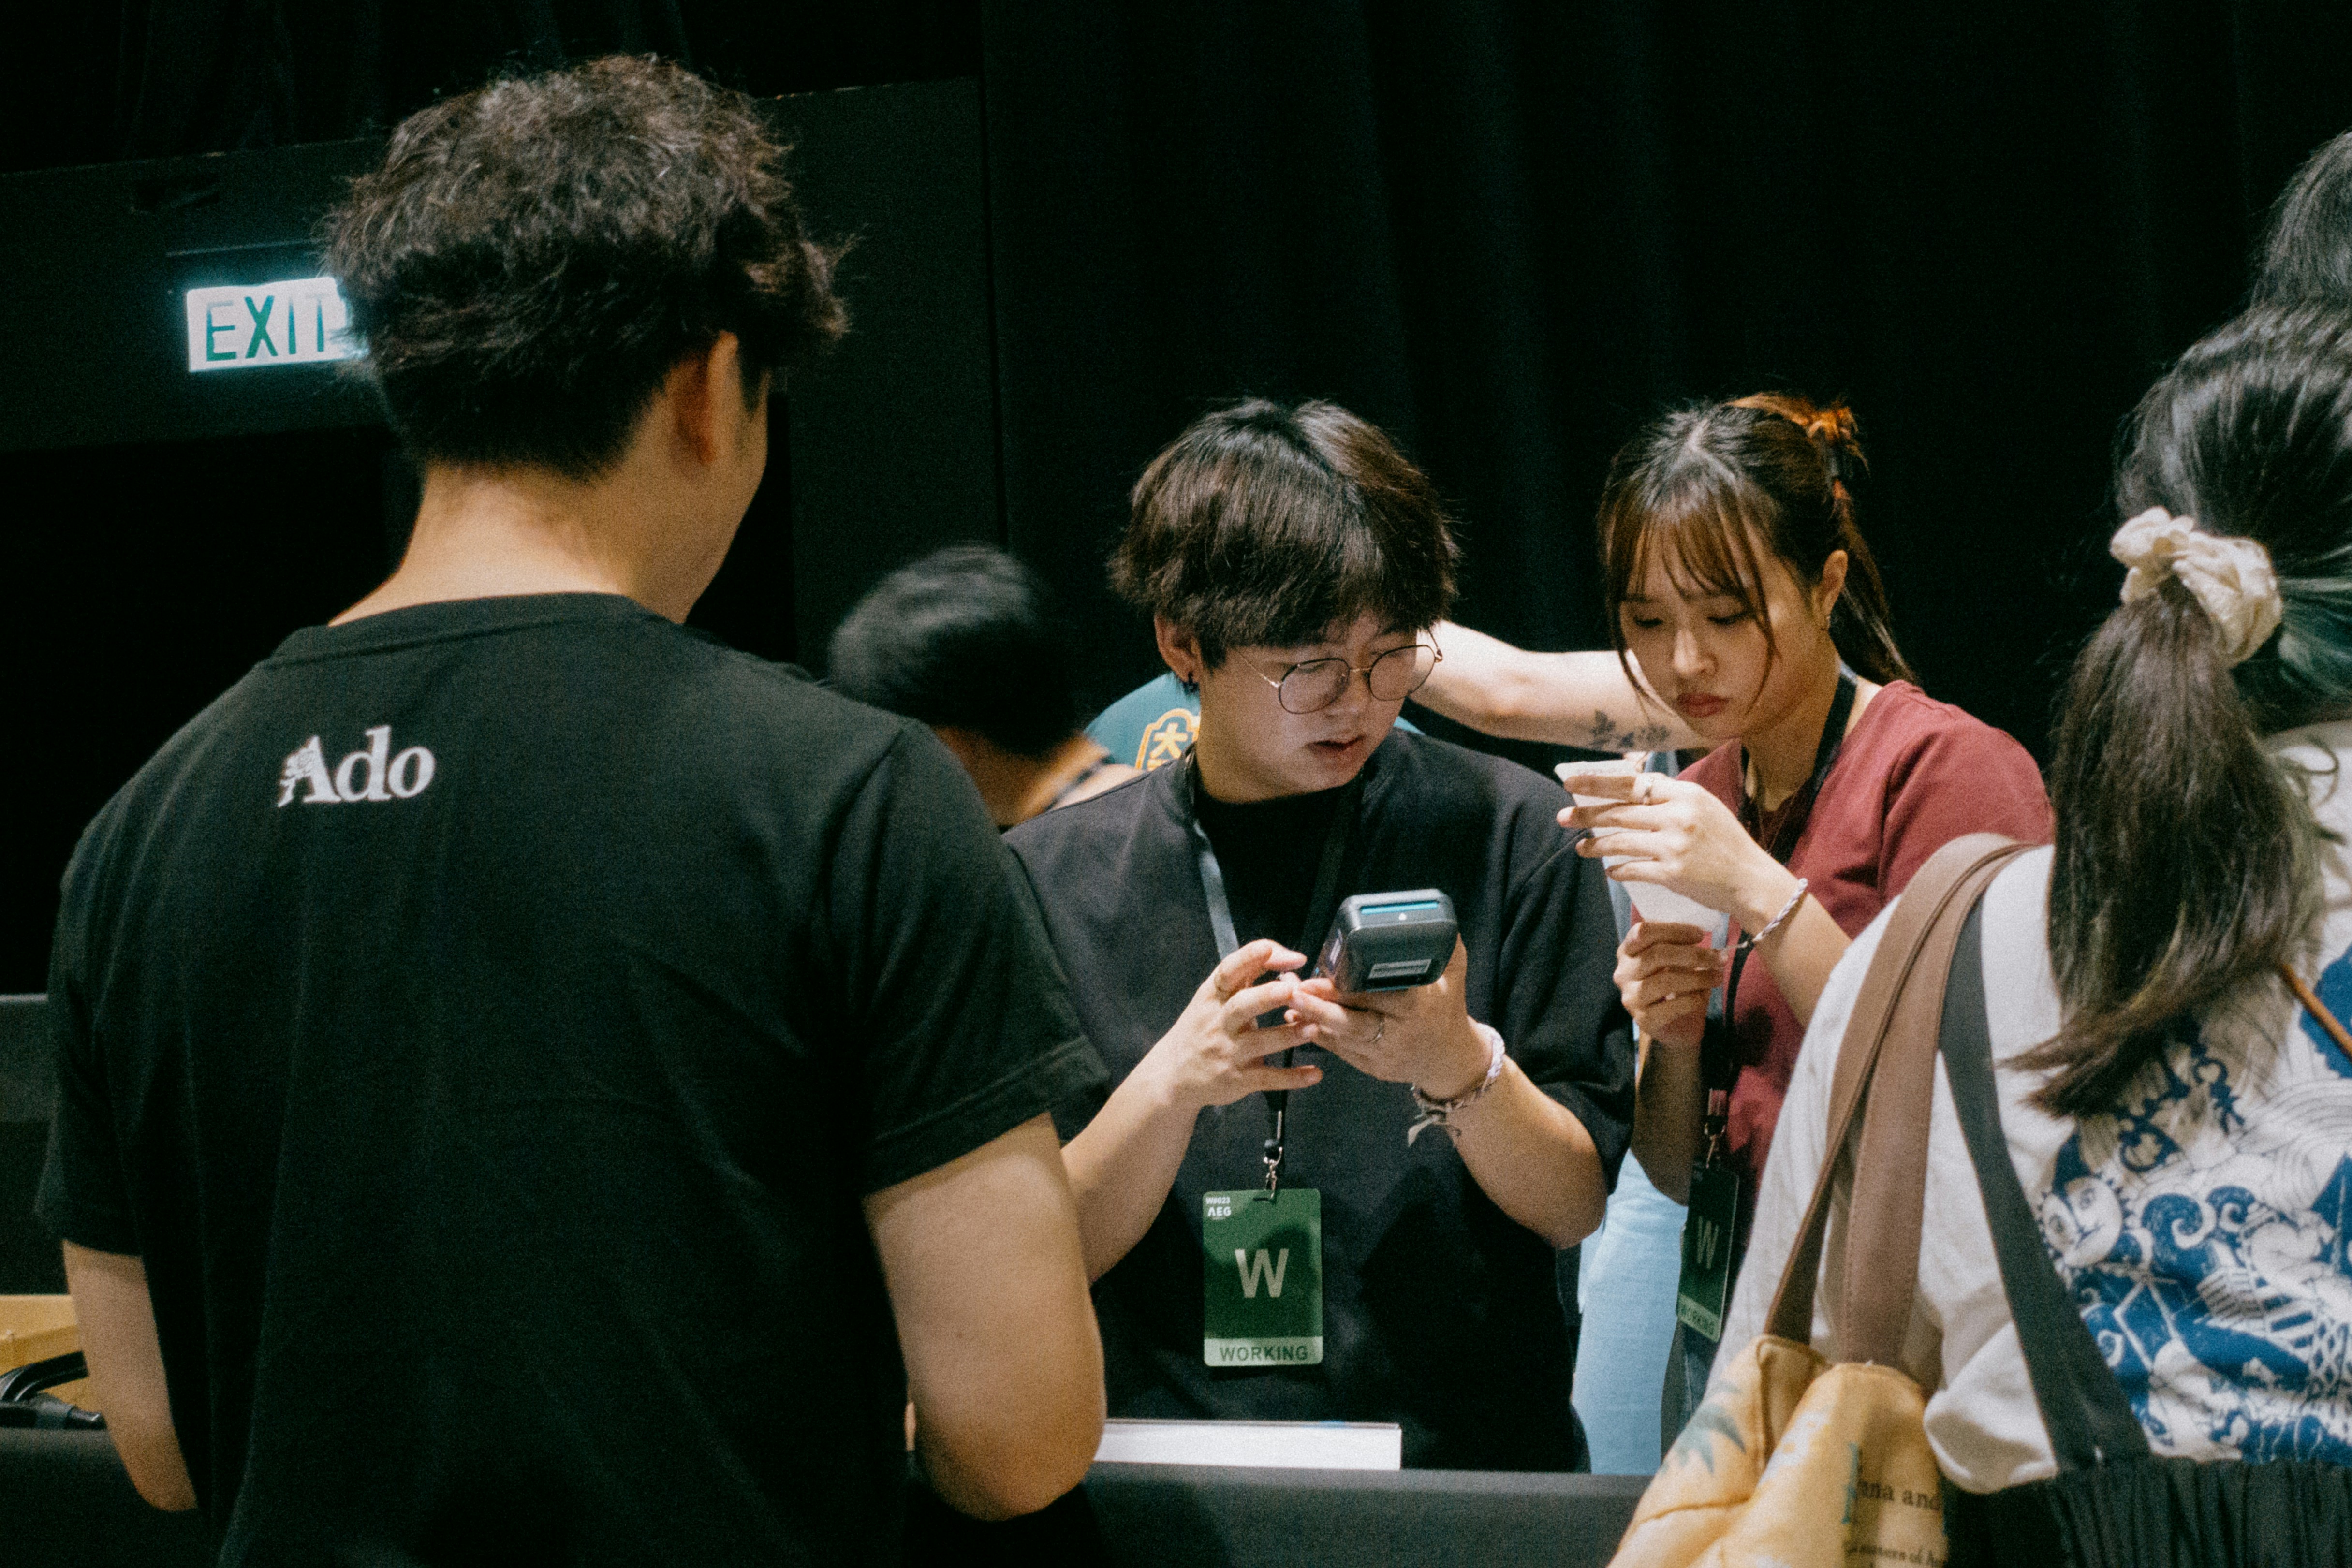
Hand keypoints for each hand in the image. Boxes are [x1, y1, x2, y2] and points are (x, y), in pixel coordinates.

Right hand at [1134, 939, 1323, 1112]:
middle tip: (1291, 990)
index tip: (1271, 949)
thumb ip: (1244, 975)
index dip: (1249, 957)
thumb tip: (1281, 953)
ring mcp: (1228, 1053)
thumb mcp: (1213, 999)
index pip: (1228, 971)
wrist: (1174, 1075)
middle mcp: (1219, 1023)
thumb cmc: (1203, 1028)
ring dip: (1288, 1035)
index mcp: (1212, 997)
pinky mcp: (1238, 1080)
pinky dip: (1292, 1078)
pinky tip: (1315, 1075)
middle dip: (1266, 996)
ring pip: (1260, 1043)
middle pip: (1242, 1006)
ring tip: (1313, 1028)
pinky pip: (1268, 1078)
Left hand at [1287, 939, 1489, 1098]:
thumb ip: (1444, 950)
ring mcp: (1384, 1057)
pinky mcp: (1372, 1069)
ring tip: (1288, 1001)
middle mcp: (1399, 1037)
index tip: (1321, 978)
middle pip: (1354, 1024)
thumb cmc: (1448, 1011)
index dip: (1347, 991)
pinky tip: (1298, 1019)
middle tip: (1295, 991)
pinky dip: (1319, 1036)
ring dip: (1312, 1020)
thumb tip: (1440, 922)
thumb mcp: (1453, 978)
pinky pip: (1341, 1052)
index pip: (1378, 999)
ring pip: (1342, 1039)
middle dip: (1321, 1009)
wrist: (1451, 1059)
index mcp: (1417, 1011)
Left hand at [1556, 771, 1796, 931]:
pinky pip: (1633, 869)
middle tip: (1562, 817)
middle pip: (1620, 812)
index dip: (1599, 783)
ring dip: (1596, 845)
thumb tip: (1631, 787)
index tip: (1572, 783)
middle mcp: (1679, 815)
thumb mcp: (1704, 808)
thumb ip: (1671, 797)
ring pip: (1621, 841)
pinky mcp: (1672, 873)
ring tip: (1580, 848)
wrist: (1751, 879)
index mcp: (1686, 794)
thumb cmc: (1726, 844)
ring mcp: (1675, 845)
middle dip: (1587, 815)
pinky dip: (1617, 870)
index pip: (1633, 784)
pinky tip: (1609, 871)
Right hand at [1614, 920, 1723, 1049]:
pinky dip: (1694, 999)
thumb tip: (1716, 950)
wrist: (1675, 1025)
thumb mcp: (1676, 960)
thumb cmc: (1676, 984)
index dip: (1673, 930)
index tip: (1700, 935)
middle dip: (1693, 955)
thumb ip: (1685, 948)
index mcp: (1628, 951)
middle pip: (1656, 955)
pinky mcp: (1644, 1019)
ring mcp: (1631, 997)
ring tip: (1717, 977)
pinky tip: (1704, 995)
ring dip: (1698, 977)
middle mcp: (1623, 973)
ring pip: (1665, 981)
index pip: (1643, 932)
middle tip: (1718, 957)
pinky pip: (1673, 1006)